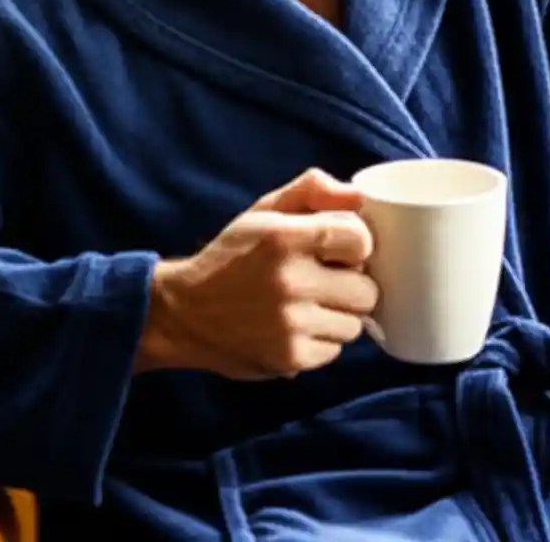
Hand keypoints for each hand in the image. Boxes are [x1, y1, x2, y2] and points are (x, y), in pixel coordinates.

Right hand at [136, 168, 377, 378]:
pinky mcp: (290, 358)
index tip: (337, 250)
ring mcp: (291, 324)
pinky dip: (321, 342)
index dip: (354, 246)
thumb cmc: (232, 257)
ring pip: (355, 325)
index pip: (360, 240)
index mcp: (284, 238)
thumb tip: (358, 195)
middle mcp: (290, 282)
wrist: (183, 313)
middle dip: (350, 286)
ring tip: (307, 307)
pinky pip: (335, 351)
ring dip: (338, 316)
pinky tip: (295, 329)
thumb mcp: (263, 212)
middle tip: (322, 282)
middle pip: (366, 290)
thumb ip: (312, 191)